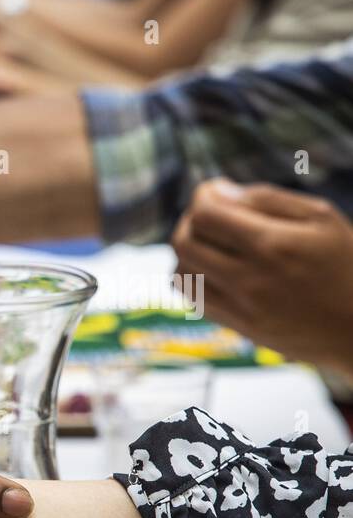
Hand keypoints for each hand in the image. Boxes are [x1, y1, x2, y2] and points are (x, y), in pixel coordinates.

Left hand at [171, 179, 352, 381]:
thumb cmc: (344, 263)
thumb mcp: (320, 218)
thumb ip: (267, 199)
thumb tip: (220, 192)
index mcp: (272, 245)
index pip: (206, 215)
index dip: (202, 196)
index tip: (214, 190)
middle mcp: (249, 278)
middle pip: (184, 243)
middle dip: (189, 220)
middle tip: (210, 214)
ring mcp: (239, 307)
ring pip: (180, 272)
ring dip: (188, 250)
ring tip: (212, 240)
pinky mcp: (236, 326)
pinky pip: (192, 297)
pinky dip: (192, 277)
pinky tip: (213, 266)